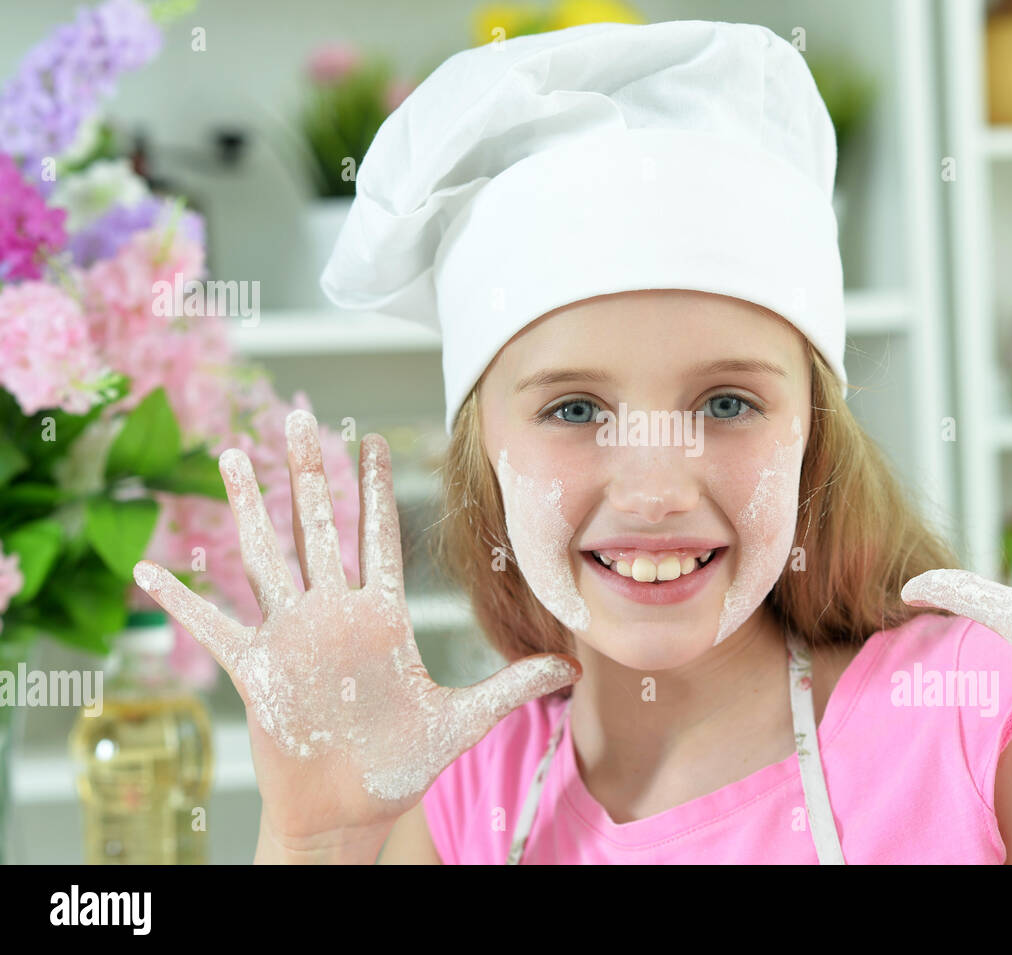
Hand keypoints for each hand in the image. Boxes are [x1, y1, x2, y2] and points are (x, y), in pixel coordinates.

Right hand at [133, 409, 579, 839]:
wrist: (352, 808)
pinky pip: (213, 628)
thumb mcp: (463, 720)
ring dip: (248, 507)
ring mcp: (292, 636)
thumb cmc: (403, 764)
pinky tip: (153, 569)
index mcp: (380, 615)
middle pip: (318, 526)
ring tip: (232, 455)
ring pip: (266, 556)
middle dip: (309, 471)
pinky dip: (182, 602)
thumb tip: (572, 667)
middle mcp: (333, 613)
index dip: (374, 486)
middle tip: (298, 415)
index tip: (370, 438)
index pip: (378, 535)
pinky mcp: (257, 670)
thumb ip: (513, 686)